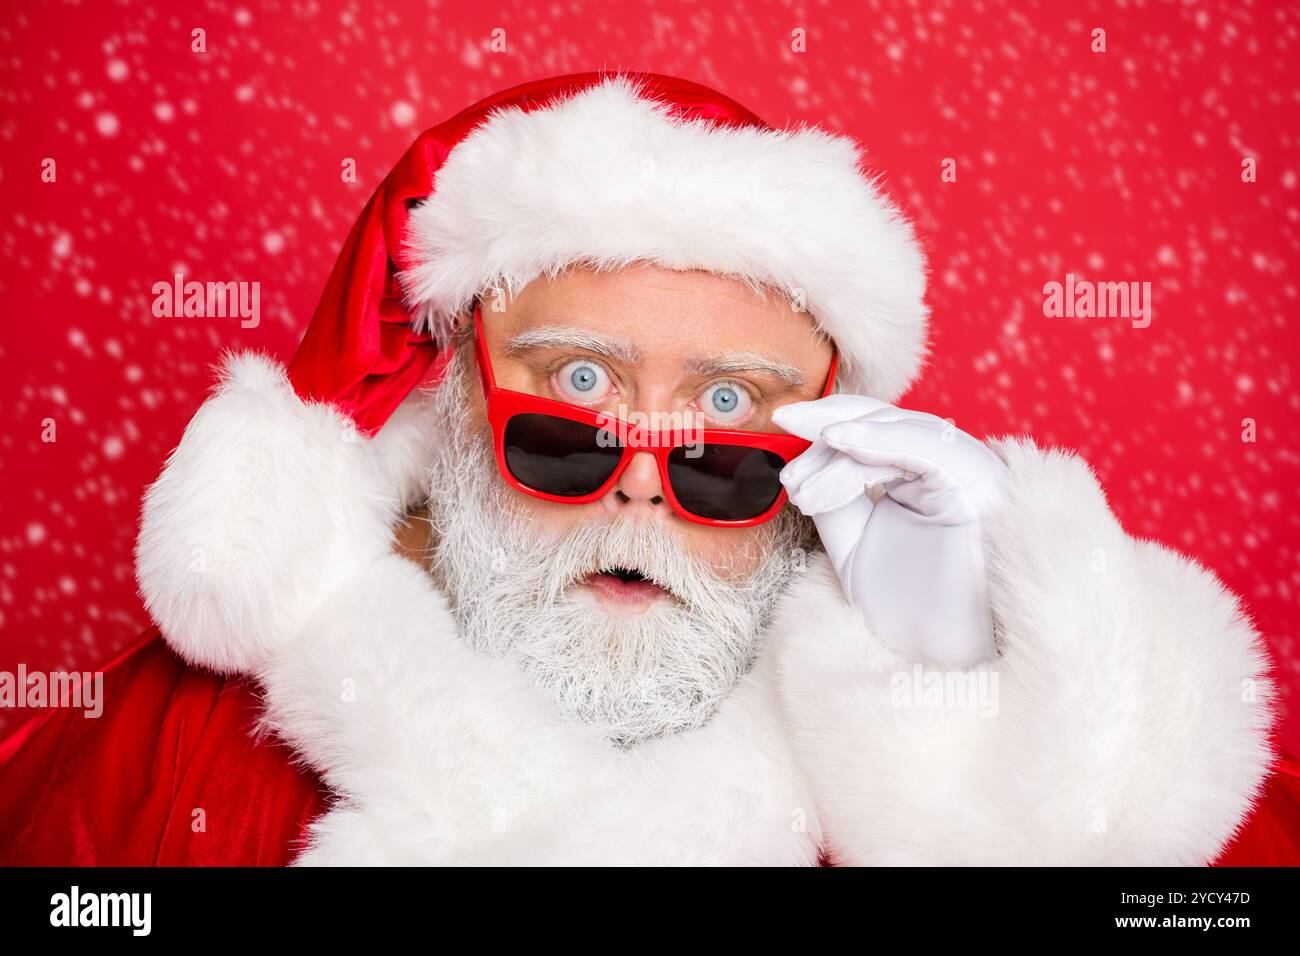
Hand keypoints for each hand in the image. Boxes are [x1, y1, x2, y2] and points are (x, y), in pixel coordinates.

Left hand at [772, 395, 1007, 667]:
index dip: (824, 436)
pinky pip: (926, 446)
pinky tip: (838, 442)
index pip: (875, 434)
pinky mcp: (982, 483)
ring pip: (899, 430)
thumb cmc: (908, 612)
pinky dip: (878, 439)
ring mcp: (974, 472)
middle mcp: (958, 468)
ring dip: (840, 450)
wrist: (942, 666)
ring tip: (802, 489)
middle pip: (887, 420)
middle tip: (781, 432)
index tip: (785, 472)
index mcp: (930, 477)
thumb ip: (836, 499)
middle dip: (826, 425)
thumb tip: (807, 460)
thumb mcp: (855, 544)